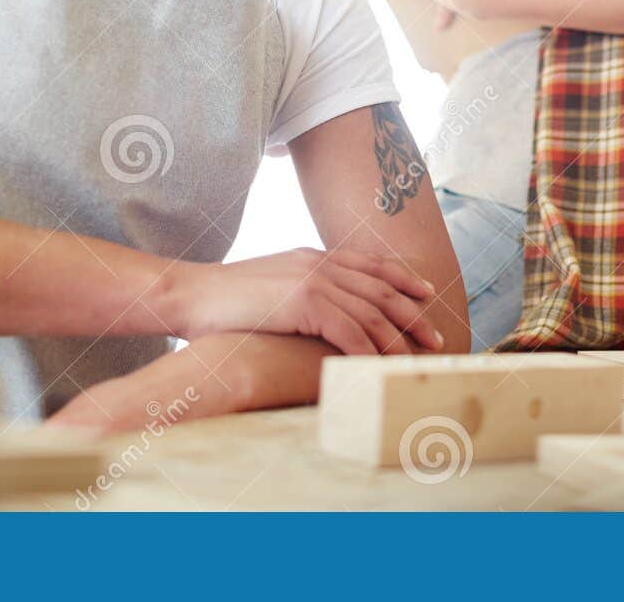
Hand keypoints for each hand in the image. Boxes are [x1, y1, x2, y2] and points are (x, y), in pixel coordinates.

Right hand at [172, 248, 444, 355]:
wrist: (189, 294)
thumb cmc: (222, 300)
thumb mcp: (270, 285)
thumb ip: (299, 291)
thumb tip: (317, 314)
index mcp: (311, 256)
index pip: (369, 264)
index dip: (401, 278)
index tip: (425, 292)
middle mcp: (317, 263)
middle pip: (380, 287)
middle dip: (411, 313)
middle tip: (434, 337)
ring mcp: (310, 280)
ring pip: (370, 310)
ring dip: (396, 337)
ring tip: (412, 359)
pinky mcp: (301, 302)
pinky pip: (347, 328)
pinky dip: (367, 350)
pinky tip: (377, 366)